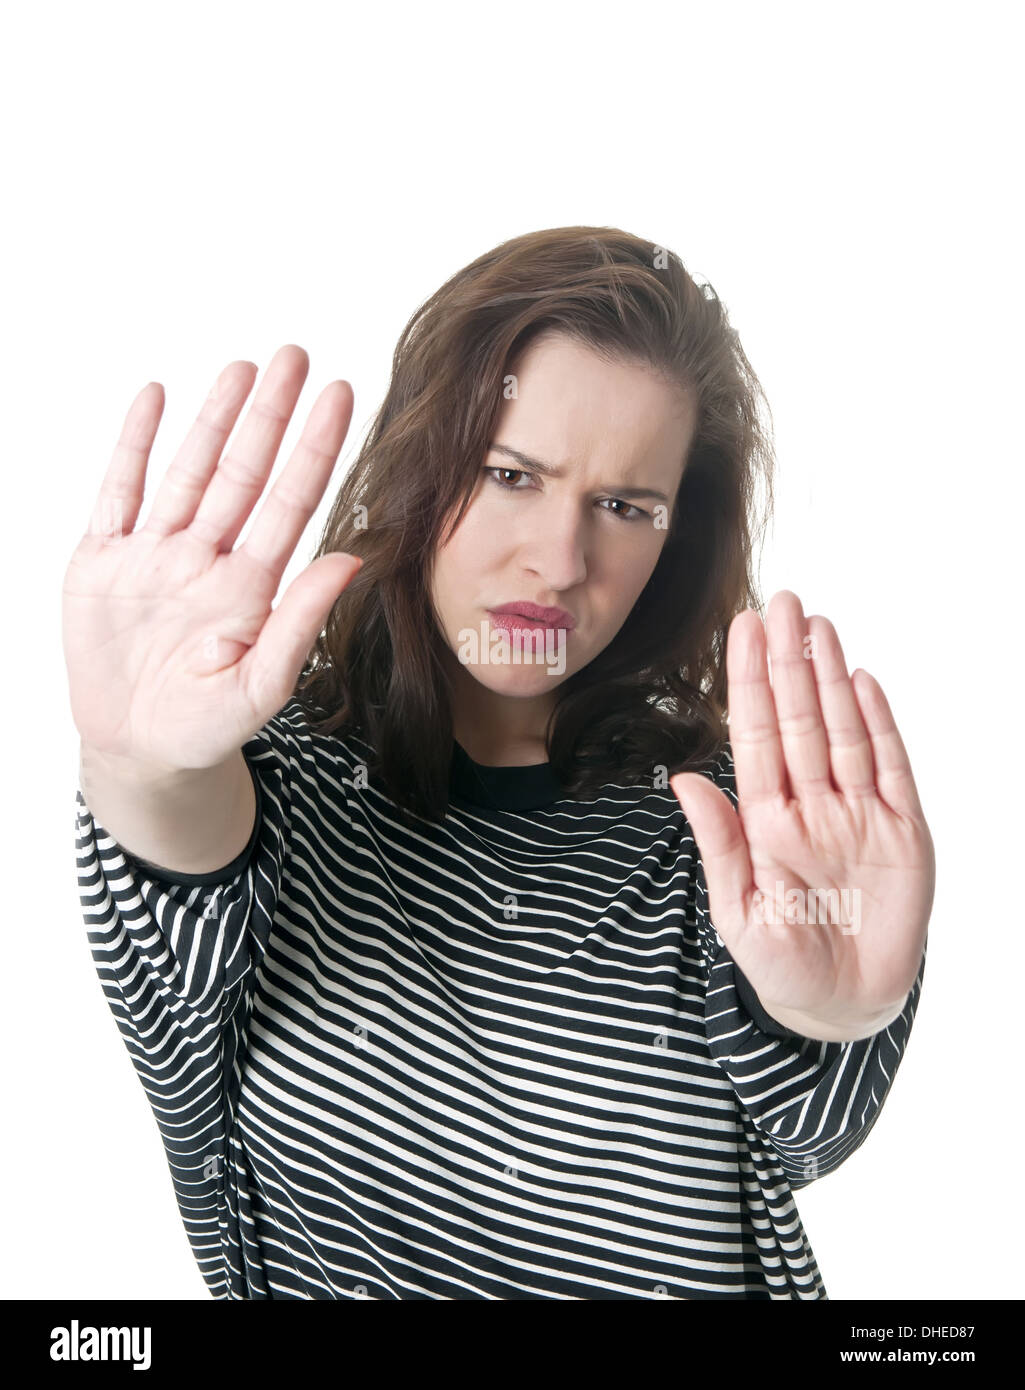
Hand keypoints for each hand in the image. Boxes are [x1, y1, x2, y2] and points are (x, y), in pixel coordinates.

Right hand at [63, 345, 361, 772]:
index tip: (342, 395)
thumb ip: (301, 623)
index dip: (315, 448)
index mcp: (251, 586)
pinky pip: (118, 491)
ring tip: (243, 367)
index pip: (291, 502)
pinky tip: (155, 398)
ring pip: (189, 470)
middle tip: (295, 355)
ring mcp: (155, 554)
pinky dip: (132, 444)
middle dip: (270, 414)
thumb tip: (352, 562)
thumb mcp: (261, 684)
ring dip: (215, 418)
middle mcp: (207, 558)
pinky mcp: (102, 560)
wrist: (138, 750)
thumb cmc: (206, 725)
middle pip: (244, 472)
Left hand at [670, 591, 934, 1041]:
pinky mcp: (903, 831)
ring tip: (817, 627)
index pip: (756, 735)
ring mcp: (858, 813)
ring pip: (843, 731)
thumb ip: (720, 843)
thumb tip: (683, 780)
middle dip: (788, 661)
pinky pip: (890, 767)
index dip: (750, 681)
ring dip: (830, 679)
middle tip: (781, 602)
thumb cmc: (780, 962)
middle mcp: (811, 805)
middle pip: (799, 719)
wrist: (840, 1005)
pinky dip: (879, 724)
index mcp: (766, 819)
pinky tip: (863, 681)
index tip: (741, 629)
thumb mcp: (739, 910)